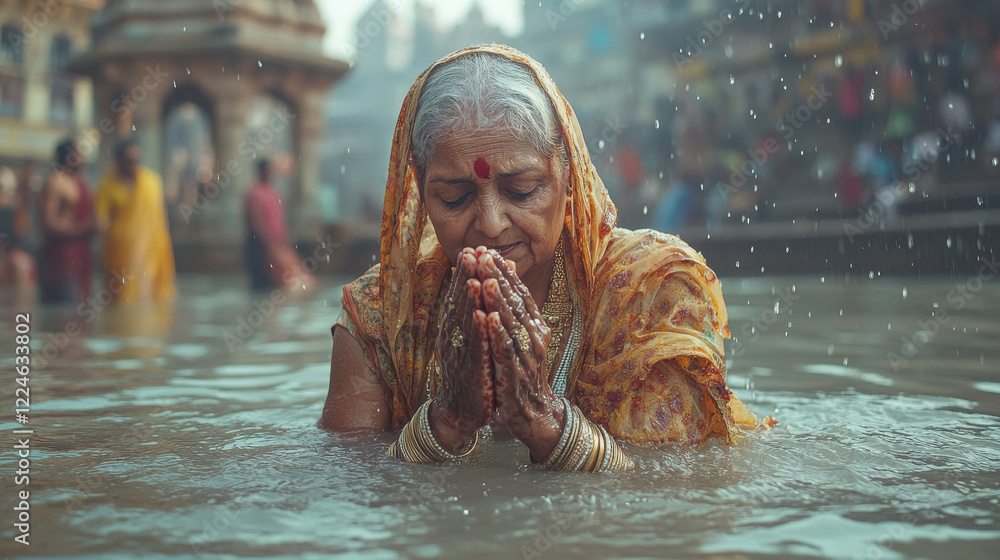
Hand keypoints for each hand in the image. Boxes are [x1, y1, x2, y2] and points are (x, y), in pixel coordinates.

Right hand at [429, 248, 494, 452]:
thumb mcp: (471, 338)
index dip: (465, 273)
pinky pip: (475, 349)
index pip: (459, 296)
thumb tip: (485, 278)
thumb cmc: (471, 370)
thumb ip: (474, 311)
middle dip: (466, 277)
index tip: (473, 249)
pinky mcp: (470, 373)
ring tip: (476, 277)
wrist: (461, 411)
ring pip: (465, 323)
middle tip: (471, 253)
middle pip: (459, 303)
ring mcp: (460, 355)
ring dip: (470, 299)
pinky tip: (482, 316)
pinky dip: (478, 332)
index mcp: (454, 329)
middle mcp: (453, 339)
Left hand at [478, 250, 565, 461]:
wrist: (532, 411)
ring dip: (498, 301)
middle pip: (516, 303)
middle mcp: (534, 337)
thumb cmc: (523, 369)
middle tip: (483, 257)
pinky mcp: (516, 374)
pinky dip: (498, 333)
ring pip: (511, 324)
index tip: (488, 252)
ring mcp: (527, 356)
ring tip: (484, 280)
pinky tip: (488, 318)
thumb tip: (508, 271)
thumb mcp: (522, 336)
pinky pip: (506, 350)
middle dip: (498, 279)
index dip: (504, 273)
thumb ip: (516, 307)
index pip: (520, 293)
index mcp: (534, 326)